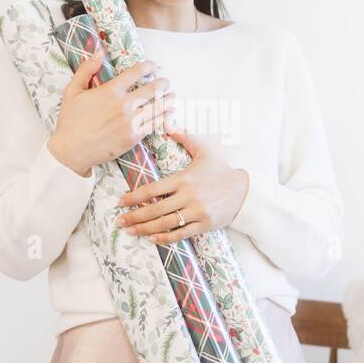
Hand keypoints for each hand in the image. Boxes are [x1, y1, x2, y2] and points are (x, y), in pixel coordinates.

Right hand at [48, 51, 175, 176]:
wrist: (71, 151)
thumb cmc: (70, 122)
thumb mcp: (72, 91)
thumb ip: (86, 70)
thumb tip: (98, 52)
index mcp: (110, 90)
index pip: (135, 73)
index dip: (148, 67)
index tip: (153, 66)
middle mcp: (123, 104)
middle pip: (151, 89)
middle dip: (162, 83)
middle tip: (166, 82)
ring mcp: (130, 121)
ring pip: (157, 107)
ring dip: (167, 100)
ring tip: (172, 96)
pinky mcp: (133, 137)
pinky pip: (154, 124)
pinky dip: (164, 117)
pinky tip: (169, 113)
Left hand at [114, 128, 248, 243]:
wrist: (245, 190)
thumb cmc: (221, 170)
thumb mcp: (204, 151)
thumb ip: (185, 138)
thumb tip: (168, 124)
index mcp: (184, 179)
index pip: (153, 189)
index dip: (135, 197)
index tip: (121, 201)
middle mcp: (188, 197)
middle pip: (155, 209)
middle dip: (134, 216)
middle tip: (118, 221)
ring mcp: (196, 212)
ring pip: (165, 223)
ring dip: (145, 229)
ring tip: (130, 232)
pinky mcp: (204, 225)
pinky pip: (181, 234)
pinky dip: (165, 238)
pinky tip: (152, 239)